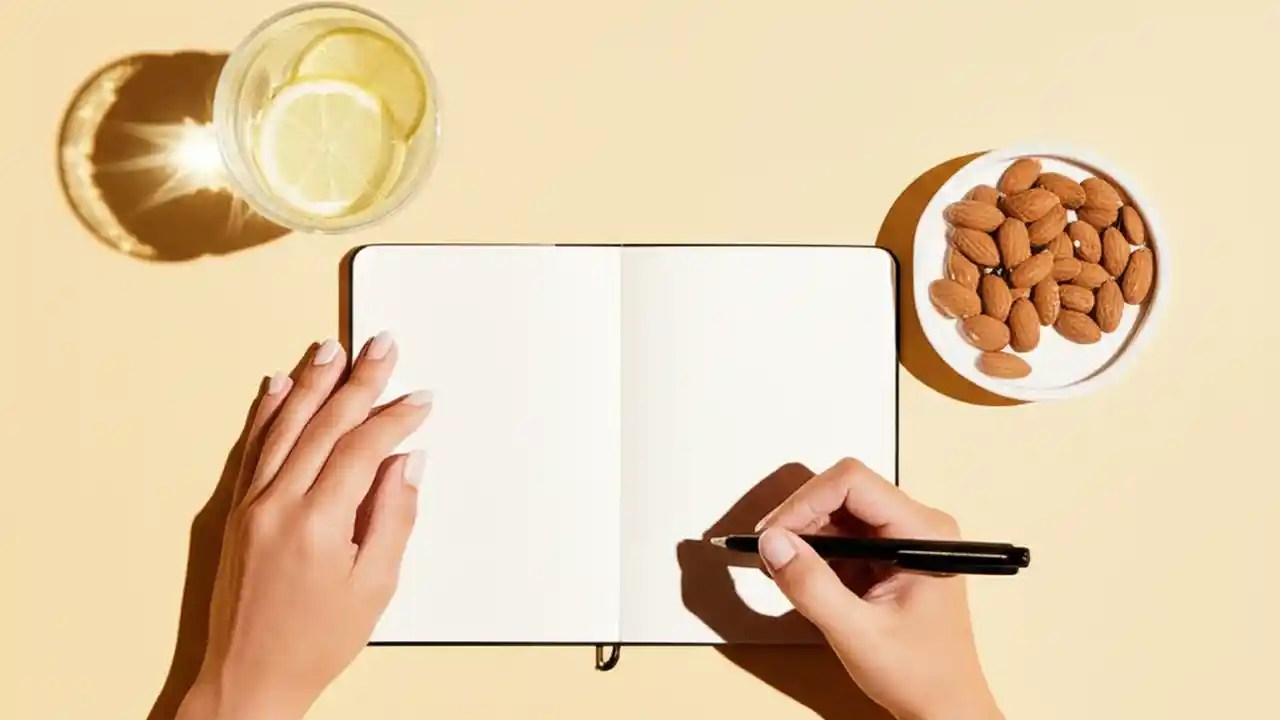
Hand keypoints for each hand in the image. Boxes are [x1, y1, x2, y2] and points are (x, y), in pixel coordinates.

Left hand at [176, 334, 430, 719]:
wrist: (247, 680)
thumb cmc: (316, 642)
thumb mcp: (375, 587)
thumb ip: (394, 516)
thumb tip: (407, 462)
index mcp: (319, 524)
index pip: (363, 448)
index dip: (395, 418)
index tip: (420, 399)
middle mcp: (278, 505)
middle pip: (324, 425)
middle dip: (359, 381)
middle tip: (381, 345)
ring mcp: (251, 505)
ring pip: (284, 427)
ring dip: (311, 383)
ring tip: (331, 348)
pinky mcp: (234, 513)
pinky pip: (252, 449)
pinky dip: (267, 414)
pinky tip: (278, 387)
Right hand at [756, 459, 1003, 719]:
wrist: (943, 707)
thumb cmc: (919, 674)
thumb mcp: (857, 633)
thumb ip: (812, 586)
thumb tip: (772, 543)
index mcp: (923, 533)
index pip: (853, 483)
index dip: (805, 501)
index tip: (774, 533)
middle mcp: (916, 526)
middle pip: (842, 492)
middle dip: (799, 518)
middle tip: (769, 552)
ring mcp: (902, 539)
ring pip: (838, 512)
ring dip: (804, 536)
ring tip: (782, 570)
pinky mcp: (887, 556)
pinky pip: (842, 536)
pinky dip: (815, 552)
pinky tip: (802, 578)